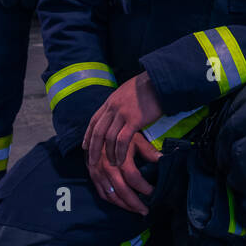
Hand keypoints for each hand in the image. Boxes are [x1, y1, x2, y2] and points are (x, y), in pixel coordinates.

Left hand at [84, 73, 163, 211]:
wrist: (160, 80)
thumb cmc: (149, 86)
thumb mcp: (128, 92)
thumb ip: (122, 103)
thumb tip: (121, 111)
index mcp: (111, 101)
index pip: (94, 120)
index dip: (88, 135)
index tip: (85, 147)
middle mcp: (113, 107)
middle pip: (98, 131)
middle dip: (93, 149)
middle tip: (91, 163)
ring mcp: (122, 113)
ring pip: (108, 137)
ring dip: (107, 153)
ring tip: (110, 165)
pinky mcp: (134, 120)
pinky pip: (122, 139)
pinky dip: (119, 152)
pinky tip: (120, 160)